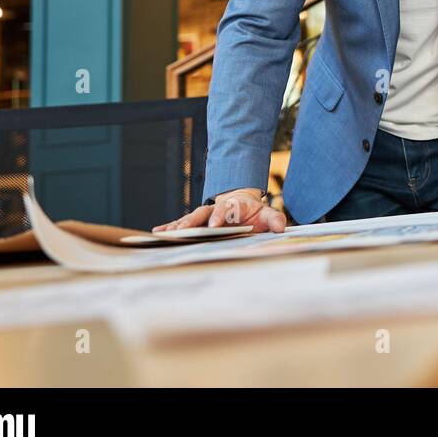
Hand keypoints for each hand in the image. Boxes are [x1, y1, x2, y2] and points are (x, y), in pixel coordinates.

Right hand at [153, 189, 285, 233]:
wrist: (242, 203)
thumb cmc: (253, 211)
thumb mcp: (266, 214)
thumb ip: (274, 219)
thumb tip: (280, 228)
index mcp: (231, 206)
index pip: (225, 210)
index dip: (220, 216)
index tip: (214, 225)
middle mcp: (214, 209)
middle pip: (201, 214)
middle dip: (192, 222)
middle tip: (183, 231)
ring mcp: (204, 215)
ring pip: (189, 219)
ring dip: (178, 226)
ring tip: (165, 233)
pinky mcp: (197, 222)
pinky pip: (182, 224)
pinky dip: (170, 227)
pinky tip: (157, 232)